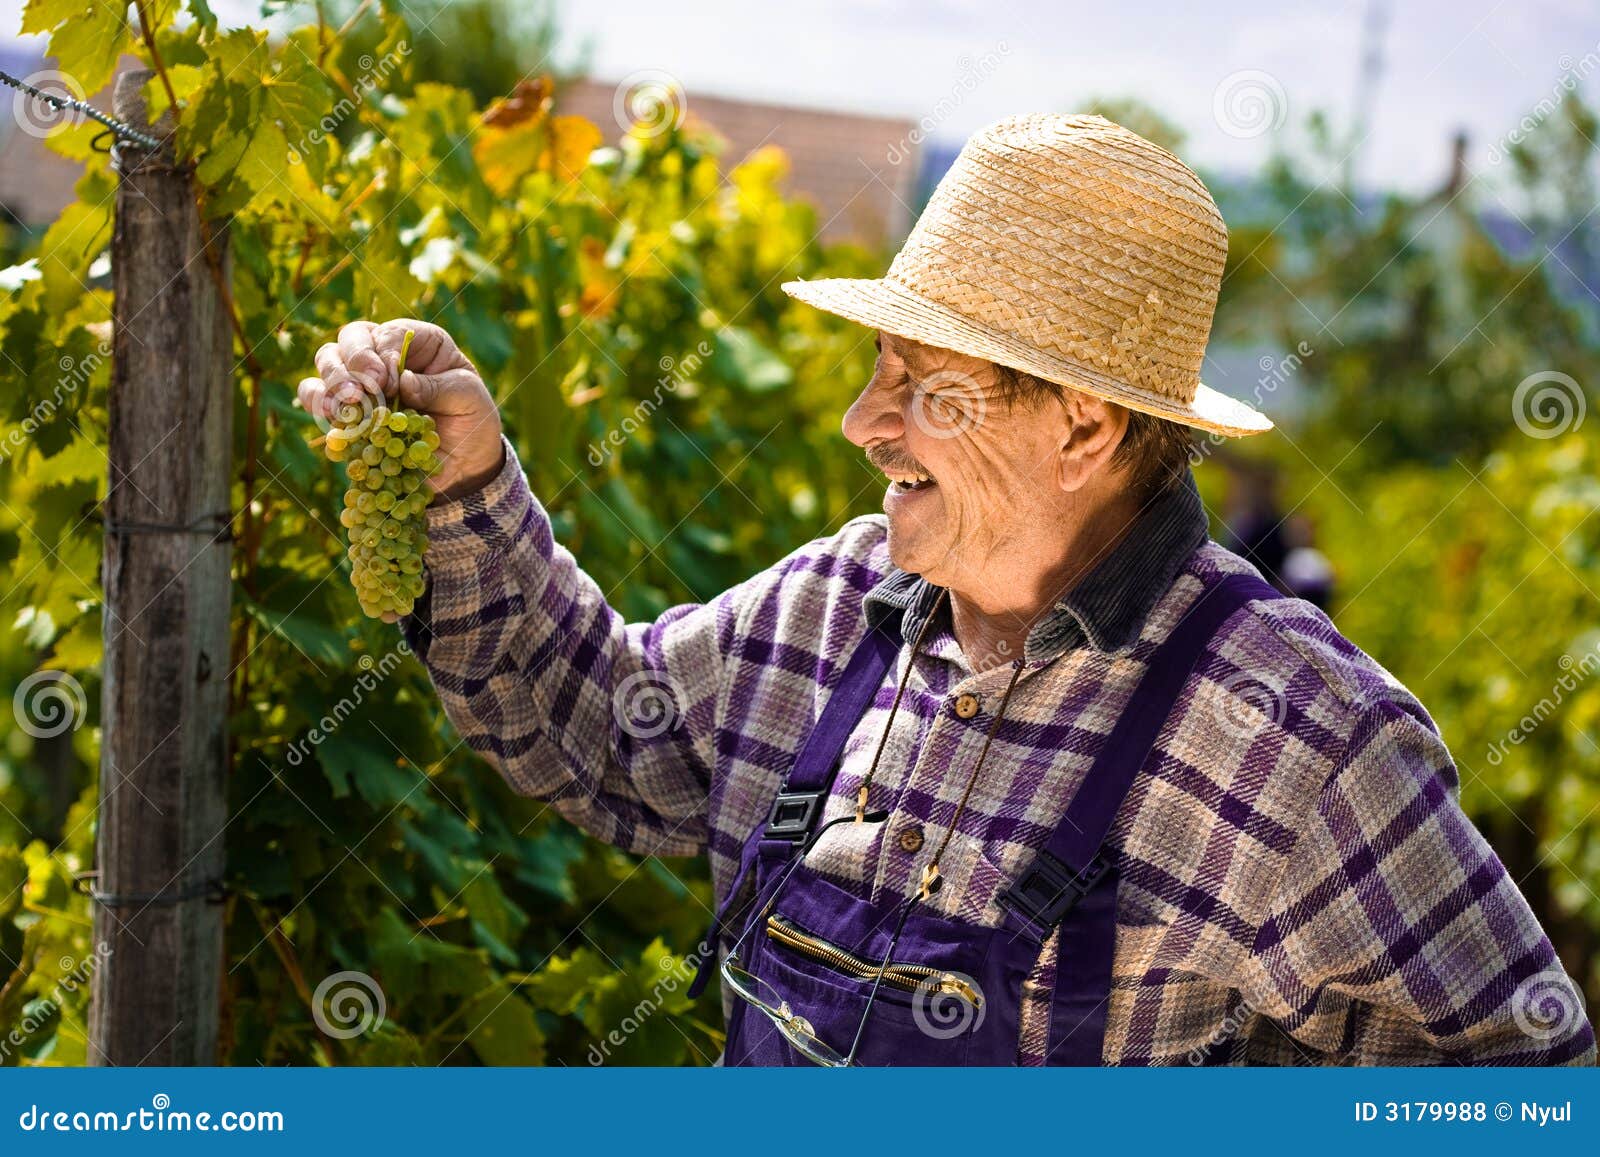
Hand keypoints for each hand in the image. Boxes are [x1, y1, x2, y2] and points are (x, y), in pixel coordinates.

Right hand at [298, 319, 504, 498]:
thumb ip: (440, 387)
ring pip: (327, 361)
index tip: (389, 381)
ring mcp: (360, 380)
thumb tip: (403, 381)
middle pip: (350, 338)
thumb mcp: (469, 398)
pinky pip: (318, 397)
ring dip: (331, 381)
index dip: (383, 353)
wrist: (463, 460)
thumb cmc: (470, 417)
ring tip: (345, 404)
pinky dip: (318, 403)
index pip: (390, 333)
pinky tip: (331, 417)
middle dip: (352, 363)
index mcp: (417, 341)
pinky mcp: (346, 409)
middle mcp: (383, 352)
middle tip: (361, 390)